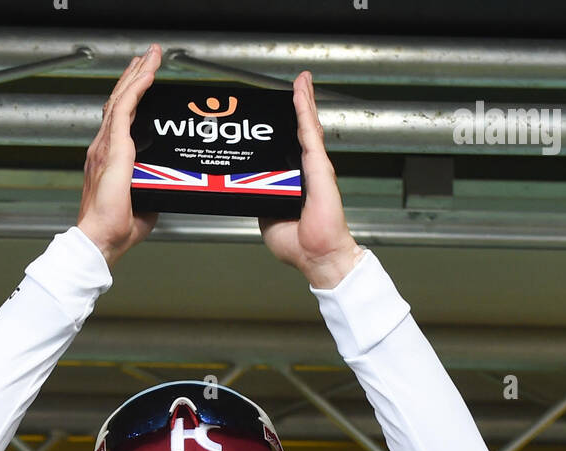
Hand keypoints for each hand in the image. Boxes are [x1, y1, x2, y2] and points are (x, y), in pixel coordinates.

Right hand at [77, 43, 161, 269]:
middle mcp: (103, 148)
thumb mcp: (143, 205)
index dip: (131, 97)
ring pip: (122, 99)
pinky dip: (136, 89)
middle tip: (146, 58)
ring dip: (137, 76)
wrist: (101, 238)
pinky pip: (124, 109)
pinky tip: (146, 75)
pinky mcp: (113, 149)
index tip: (143, 80)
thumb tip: (167, 186)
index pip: (120, 120)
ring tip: (148, 58)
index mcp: (108, 160)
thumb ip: (153, 190)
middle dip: (134, 77)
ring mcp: (106, 146)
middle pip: (120, 102)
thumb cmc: (115, 229)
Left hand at [259, 71, 361, 289]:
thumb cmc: (300, 246)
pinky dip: (304, 108)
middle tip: (295, 88)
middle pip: (301, 132)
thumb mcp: (268, 220)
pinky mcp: (319, 165)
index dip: (286, 131)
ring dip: (303, 101)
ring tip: (301, 82)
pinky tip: (301, 91)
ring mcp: (315, 166)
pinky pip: (309, 130)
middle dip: (298, 108)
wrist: (317, 255)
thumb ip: (261, 202)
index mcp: (297, 183)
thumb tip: (246, 191)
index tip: (278, 117)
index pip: (290, 150)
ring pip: (307, 126)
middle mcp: (308, 172)